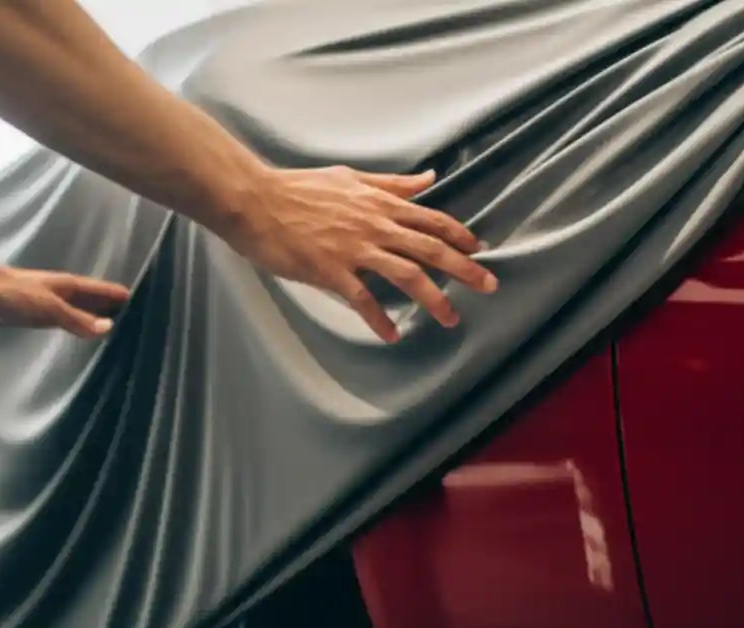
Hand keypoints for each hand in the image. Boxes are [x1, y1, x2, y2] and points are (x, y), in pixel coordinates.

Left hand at [0, 263, 130, 338]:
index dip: (129, 299)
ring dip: (100, 319)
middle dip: (119, 310)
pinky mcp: (39, 315)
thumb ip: (77, 319)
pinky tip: (85, 337)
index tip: (152, 311)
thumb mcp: (49, 307)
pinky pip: (69, 322)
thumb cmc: (13, 294)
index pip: (110, 292)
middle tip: (143, 327)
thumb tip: (109, 328)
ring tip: (121, 334)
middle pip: (100, 301)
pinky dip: (81, 327)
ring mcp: (54, 305)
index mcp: (73, 287)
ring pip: (85, 312)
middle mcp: (67, 294)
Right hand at [219, 165, 497, 342]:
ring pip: (406, 274)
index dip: (460, 235)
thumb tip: (429, 179)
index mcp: (379, 203)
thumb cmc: (298, 187)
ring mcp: (353, 248)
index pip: (431, 218)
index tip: (480, 250)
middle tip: (489, 286)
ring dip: (433, 299)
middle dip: (464, 268)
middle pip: (430, 248)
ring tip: (451, 319)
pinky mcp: (330, 270)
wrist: (254, 199)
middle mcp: (374, 225)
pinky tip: (391, 334)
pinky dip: (379, 318)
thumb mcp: (350, 177)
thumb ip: (391, 184)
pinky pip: (362, 299)